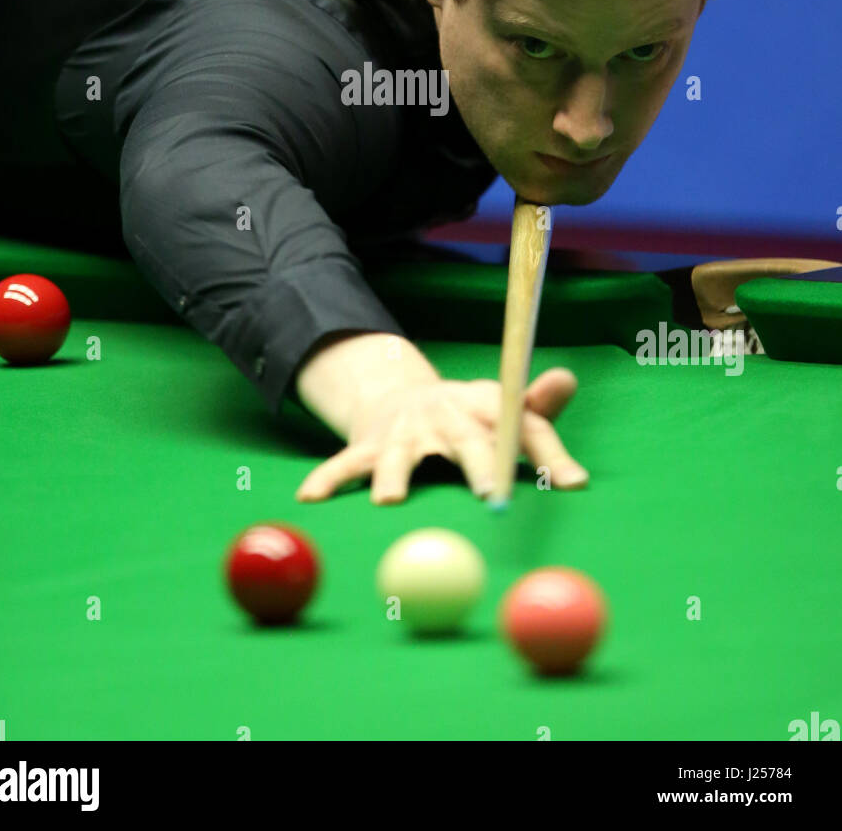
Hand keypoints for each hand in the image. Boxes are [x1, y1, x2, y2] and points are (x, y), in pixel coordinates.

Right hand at [294, 332, 587, 503]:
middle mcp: (446, 417)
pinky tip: (311, 497)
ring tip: (388, 501)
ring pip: (399, 457)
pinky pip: (346, 464)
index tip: (572, 482)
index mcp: (486, 409)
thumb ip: (539, 414)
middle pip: (466, 442)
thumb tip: (570, 381)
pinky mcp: (368, 447)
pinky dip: (328, 479)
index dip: (549, 454)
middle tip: (489, 493)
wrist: (402, 396)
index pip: (524, 426)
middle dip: (478, 464)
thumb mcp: (504, 411)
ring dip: (393, 476)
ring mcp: (404, 433)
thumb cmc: (468, 417)